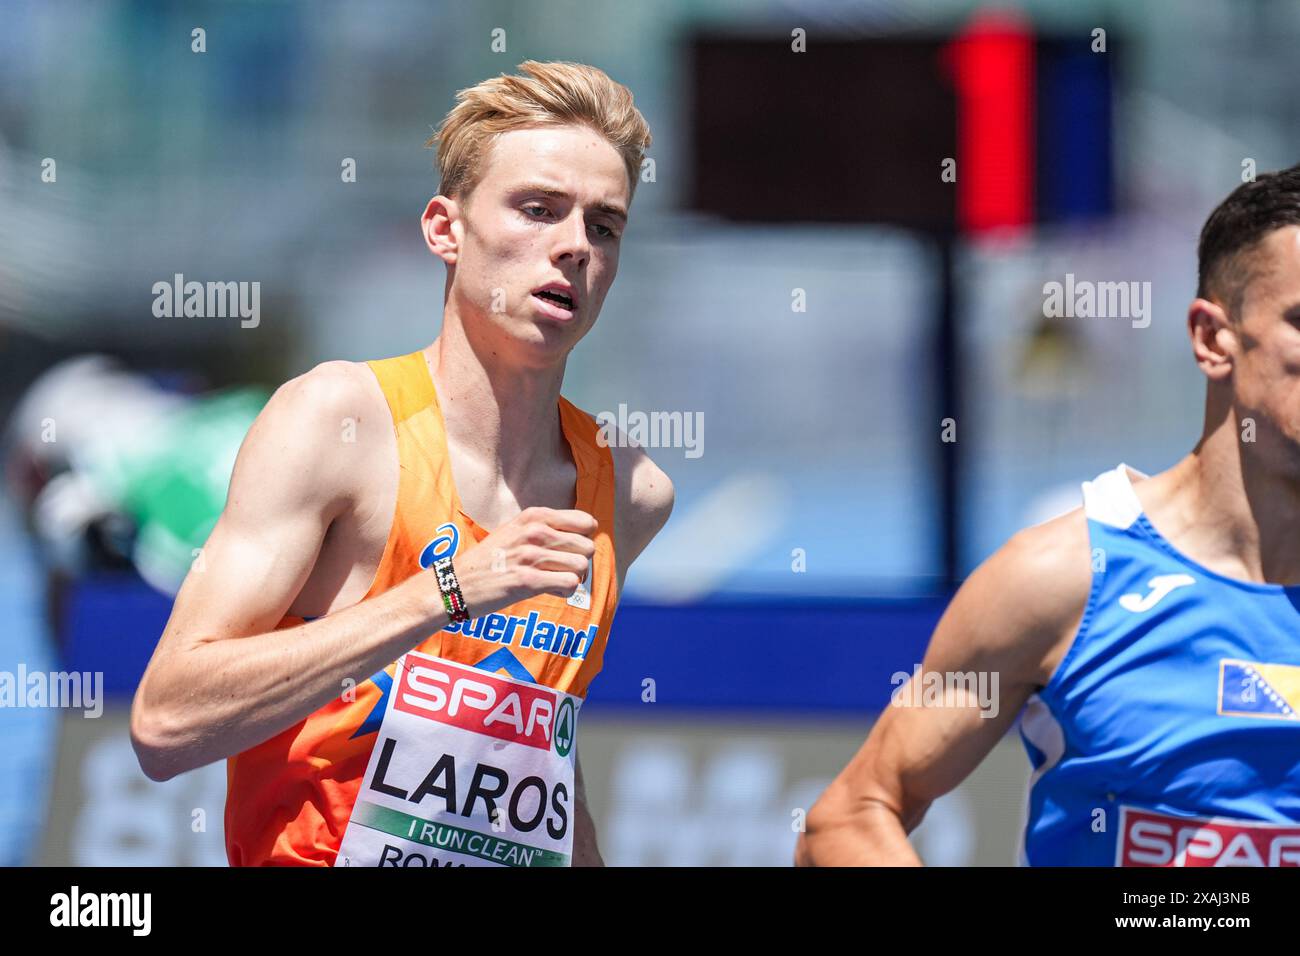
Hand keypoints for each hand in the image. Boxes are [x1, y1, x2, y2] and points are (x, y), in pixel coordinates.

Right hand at [449, 507, 596, 617]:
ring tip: (554, 581)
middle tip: (562, 571)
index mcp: (534, 516)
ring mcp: (530, 556)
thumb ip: (546, 528)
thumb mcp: (515, 530)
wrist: (456, 583)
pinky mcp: (527, 581)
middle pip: (588, 547)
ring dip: (573, 579)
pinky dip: (565, 592)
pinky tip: (550, 591)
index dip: (583, 540)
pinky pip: (570, 585)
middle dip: (580, 562)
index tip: (570, 551)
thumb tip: (584, 536)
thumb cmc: (490, 559)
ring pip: (581, 566)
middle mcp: (534, 531)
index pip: (587, 522)